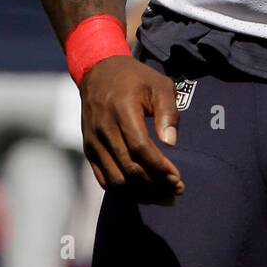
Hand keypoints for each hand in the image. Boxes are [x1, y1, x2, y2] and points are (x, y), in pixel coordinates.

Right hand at [80, 56, 183, 202]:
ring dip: (140, 193)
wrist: (99, 72)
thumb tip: (171, 143)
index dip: (159, 167)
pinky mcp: (89, 149)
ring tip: (162, 195)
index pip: (140, 148)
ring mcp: (93, 141)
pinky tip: (143, 191)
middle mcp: (104, 129)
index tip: (177, 177)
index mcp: (122, 110)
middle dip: (155, 185)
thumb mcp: (159, 84)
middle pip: (128, 168)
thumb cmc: (135, 78)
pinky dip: (124, 190)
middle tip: (176, 190)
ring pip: (115, 180)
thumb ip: (168, 111)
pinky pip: (104, 179)